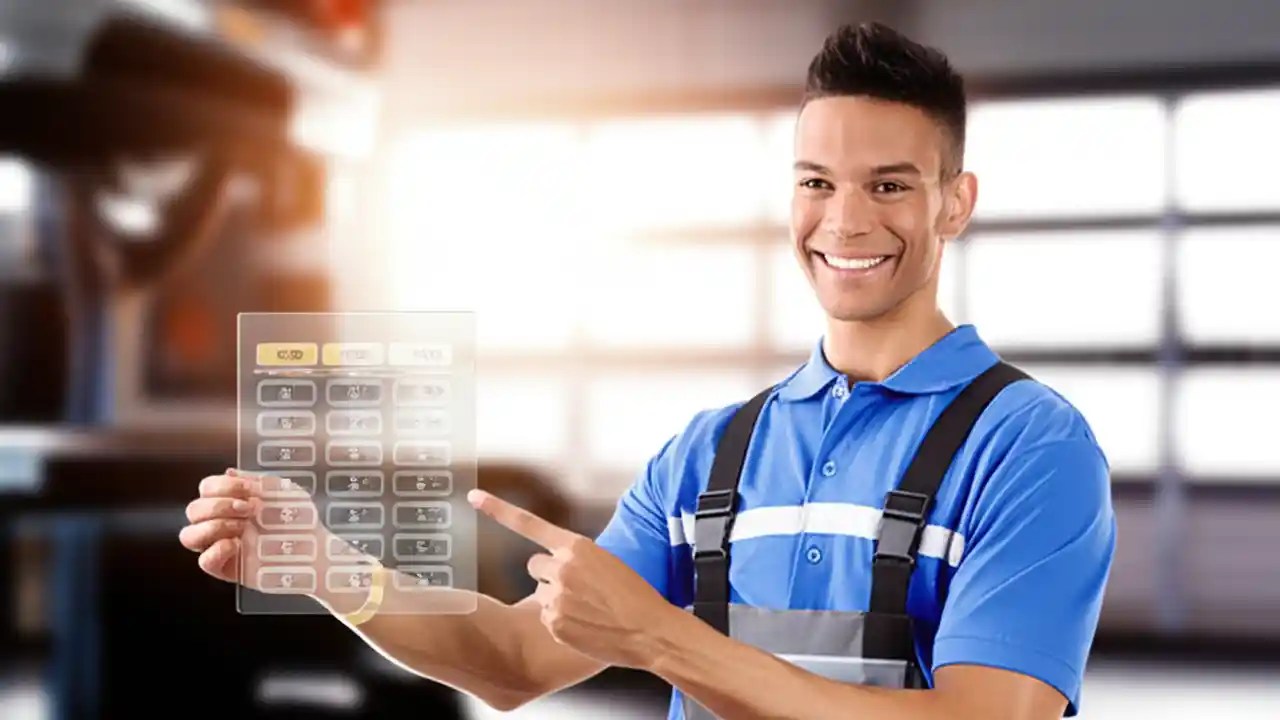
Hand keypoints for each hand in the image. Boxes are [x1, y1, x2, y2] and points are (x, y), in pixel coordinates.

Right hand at [178, 468, 324, 592]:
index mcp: (231, 501)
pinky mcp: (228, 568)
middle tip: (250, 509)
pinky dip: (216, 550)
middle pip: (193, 509)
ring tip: (243, 527)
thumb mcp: (282, 492)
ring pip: (189, 535)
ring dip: (214, 526)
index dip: (223, 486)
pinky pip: (203, 561)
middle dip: (219, 505)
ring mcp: (222, 546)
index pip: (206, 488)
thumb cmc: (301, 518)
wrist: (316, 548)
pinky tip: (238, 544)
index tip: (251, 490)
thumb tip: (229, 472)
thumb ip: (256, 481)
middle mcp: (221, 522)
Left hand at [468, 489, 675, 669]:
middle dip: (550, 575)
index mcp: (577, 546)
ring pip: (541, 593)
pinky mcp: (554, 622)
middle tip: (578, 589)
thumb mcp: (609, 564)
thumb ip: (578, 561)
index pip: (529, 523)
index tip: (473, 496)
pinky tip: (585, 626)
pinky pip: (547, 618)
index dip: (497, 509)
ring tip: (587, 609)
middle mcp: (562, 567)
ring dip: (556, 598)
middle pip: (535, 565)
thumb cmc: (636, 596)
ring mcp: (556, 596)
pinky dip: (562, 623)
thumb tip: (555, 572)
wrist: (650, 631)